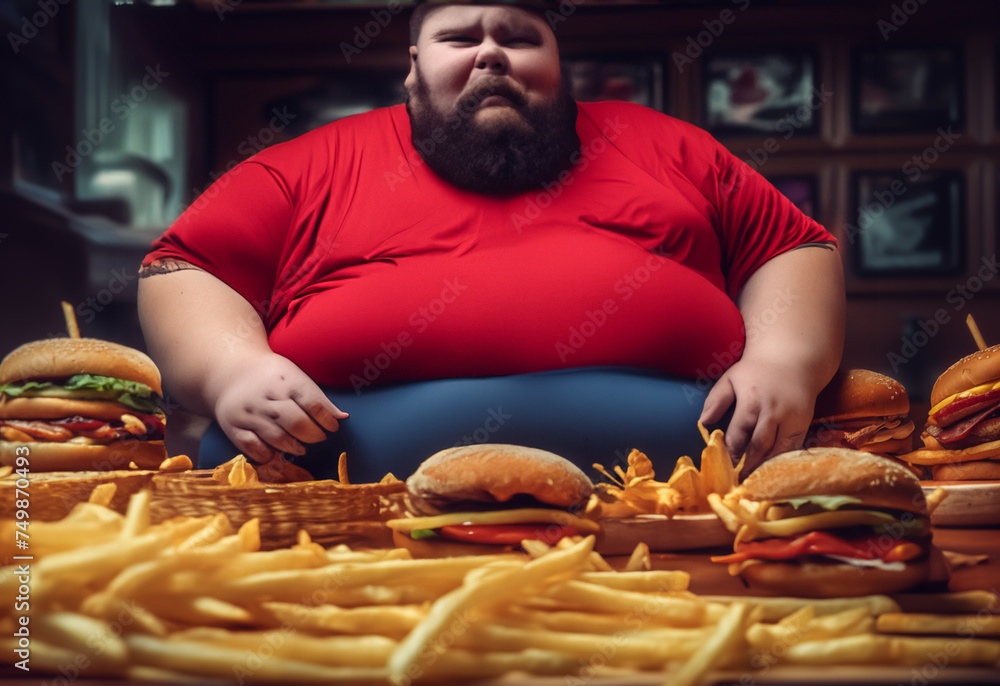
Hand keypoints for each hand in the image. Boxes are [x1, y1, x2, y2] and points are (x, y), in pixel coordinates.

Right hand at [212, 353, 347, 462]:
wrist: (231, 370)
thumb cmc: (272, 376)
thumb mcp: (295, 377)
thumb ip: (317, 398)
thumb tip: (343, 417)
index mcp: (285, 381)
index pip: (312, 403)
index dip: (327, 418)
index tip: (333, 426)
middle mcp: (267, 397)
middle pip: (296, 423)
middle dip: (313, 435)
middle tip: (319, 437)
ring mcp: (249, 413)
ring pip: (276, 438)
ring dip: (294, 447)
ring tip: (301, 447)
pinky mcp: (233, 427)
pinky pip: (252, 447)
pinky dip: (266, 454)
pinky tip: (275, 452)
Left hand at [699, 356, 817, 473]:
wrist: (793, 358)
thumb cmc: (756, 370)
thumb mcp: (731, 378)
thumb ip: (716, 400)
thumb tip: (704, 422)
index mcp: (752, 400)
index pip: (739, 434)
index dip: (732, 453)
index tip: (725, 468)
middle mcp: (773, 411)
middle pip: (760, 445)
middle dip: (748, 466)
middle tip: (739, 482)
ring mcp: (791, 418)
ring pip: (778, 450)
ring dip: (766, 467)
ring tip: (754, 481)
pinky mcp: (804, 423)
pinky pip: (793, 448)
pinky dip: (783, 461)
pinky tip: (773, 471)